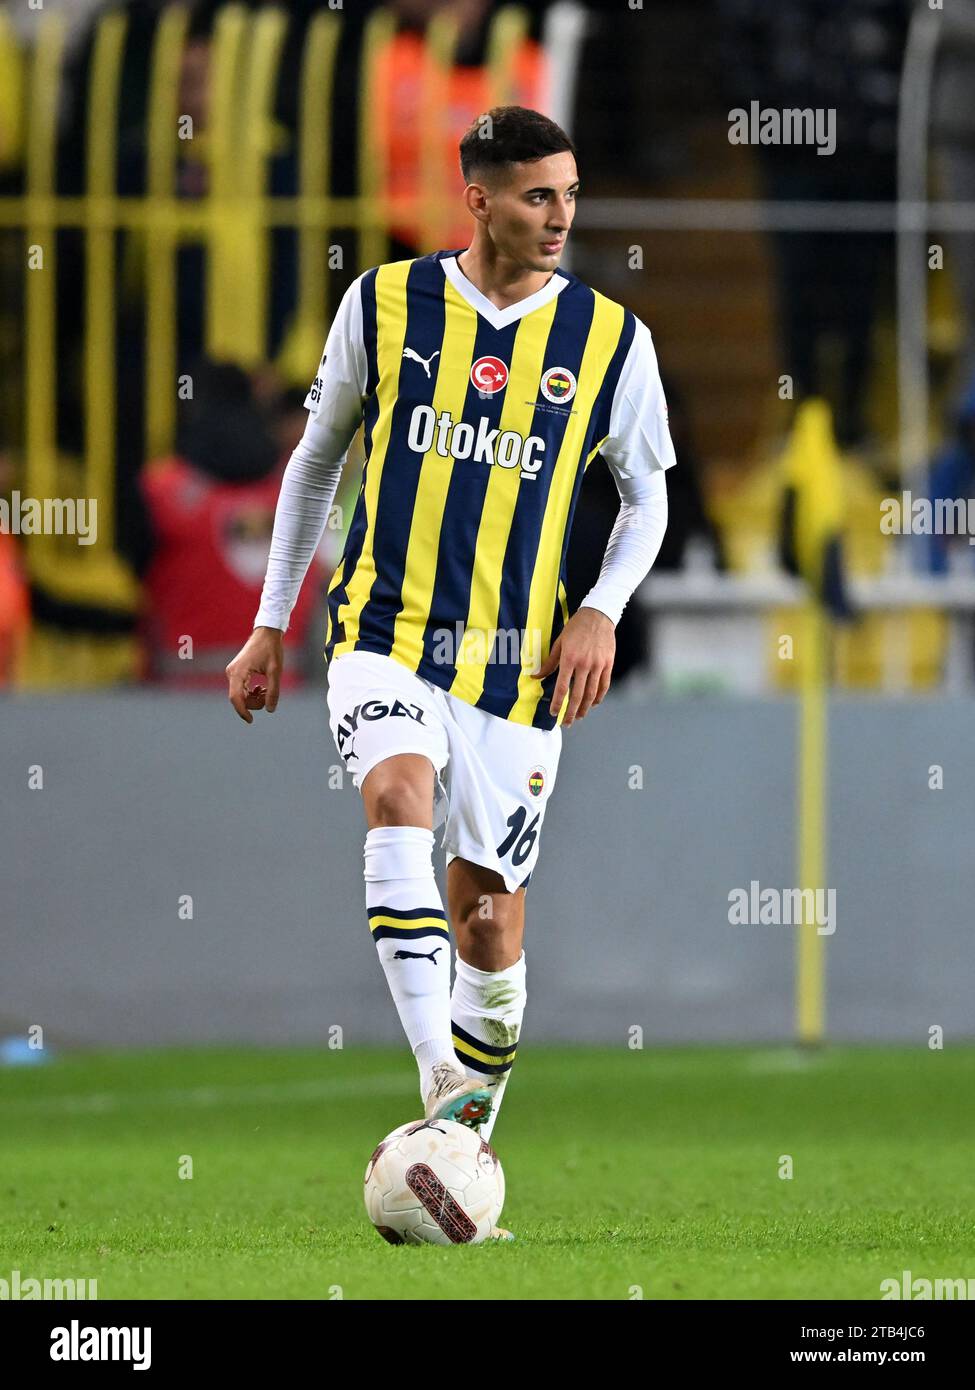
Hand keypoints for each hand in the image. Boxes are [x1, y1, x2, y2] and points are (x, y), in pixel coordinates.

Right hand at [226, 627, 283, 723]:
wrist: (266, 633)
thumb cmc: (271, 649)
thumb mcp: (275, 672)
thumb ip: (273, 691)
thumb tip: (270, 709)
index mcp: (238, 672)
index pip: (236, 698)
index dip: (243, 711)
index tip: (251, 721)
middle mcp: (232, 673)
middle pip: (239, 698)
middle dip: (254, 703)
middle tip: (268, 696)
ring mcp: (233, 672)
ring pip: (240, 695)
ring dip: (253, 698)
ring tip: (267, 690)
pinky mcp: (236, 672)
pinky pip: (241, 689)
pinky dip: (251, 693)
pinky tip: (261, 688)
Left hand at [533, 607, 614, 725]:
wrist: (598, 615)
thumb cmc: (576, 628)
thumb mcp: (559, 643)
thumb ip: (549, 662)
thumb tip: (535, 676)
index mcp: (569, 659)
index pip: (562, 687)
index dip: (557, 703)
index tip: (554, 713)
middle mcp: (584, 664)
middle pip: (578, 695)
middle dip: (571, 712)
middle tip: (567, 722)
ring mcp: (598, 665)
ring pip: (592, 693)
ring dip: (585, 708)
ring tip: (579, 716)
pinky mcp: (608, 664)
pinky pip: (604, 685)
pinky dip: (599, 697)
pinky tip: (593, 704)